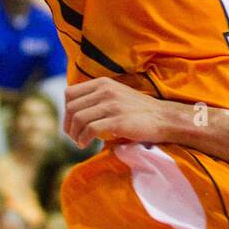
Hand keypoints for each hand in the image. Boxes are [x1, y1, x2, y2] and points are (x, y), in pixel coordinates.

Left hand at [64, 77, 181, 148]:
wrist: (163, 118)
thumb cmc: (138, 110)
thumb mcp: (116, 94)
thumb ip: (97, 97)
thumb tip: (74, 111)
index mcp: (102, 83)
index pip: (70, 94)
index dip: (65, 111)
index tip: (71, 124)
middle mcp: (105, 91)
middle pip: (71, 108)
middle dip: (67, 125)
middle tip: (73, 137)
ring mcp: (112, 105)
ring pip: (78, 119)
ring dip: (74, 134)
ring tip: (80, 142)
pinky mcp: (117, 121)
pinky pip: (90, 130)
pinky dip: (84, 139)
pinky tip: (85, 145)